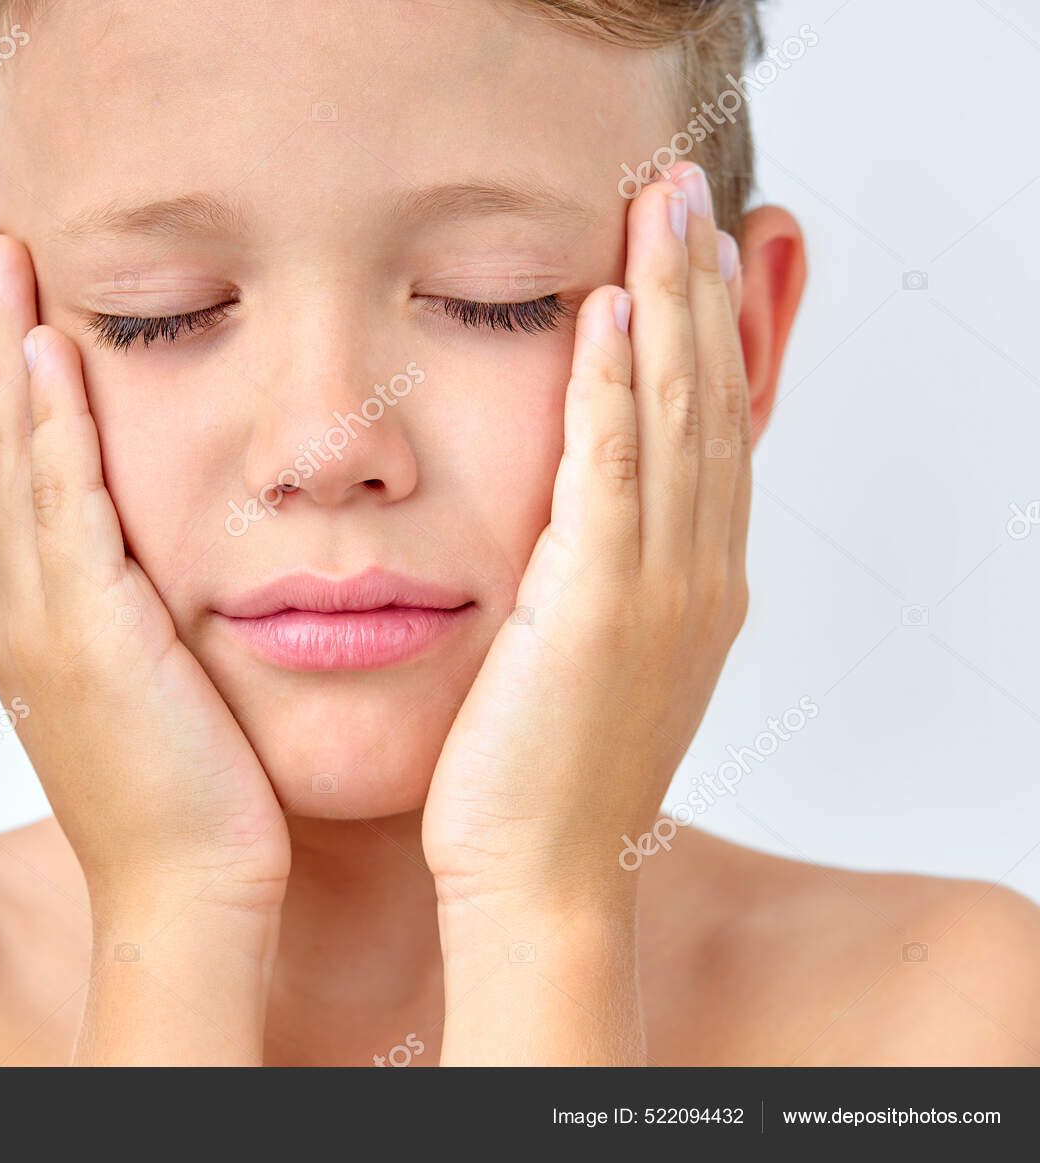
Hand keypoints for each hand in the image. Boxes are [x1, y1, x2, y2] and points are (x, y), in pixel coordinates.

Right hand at [0, 225, 290, 918]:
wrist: (190, 888)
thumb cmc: (185, 791)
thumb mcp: (140, 674)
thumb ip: (120, 599)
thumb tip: (130, 549)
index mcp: (19, 613)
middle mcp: (8, 607)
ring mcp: (37, 622)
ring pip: (2, 459)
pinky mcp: (89, 637)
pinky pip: (64, 508)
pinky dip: (51, 426)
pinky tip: (53, 353)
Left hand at [422, 163, 748, 913]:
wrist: (539, 880)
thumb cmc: (543, 781)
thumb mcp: (586, 663)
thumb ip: (595, 583)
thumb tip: (578, 531)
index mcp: (697, 589)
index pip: (711, 432)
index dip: (708, 334)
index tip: (692, 253)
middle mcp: (699, 577)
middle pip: (710, 403)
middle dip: (702, 291)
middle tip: (686, 193)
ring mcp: (661, 591)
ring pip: (675, 418)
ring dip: (670, 305)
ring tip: (659, 211)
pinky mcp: (598, 608)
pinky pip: (612, 472)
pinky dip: (614, 386)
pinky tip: (607, 311)